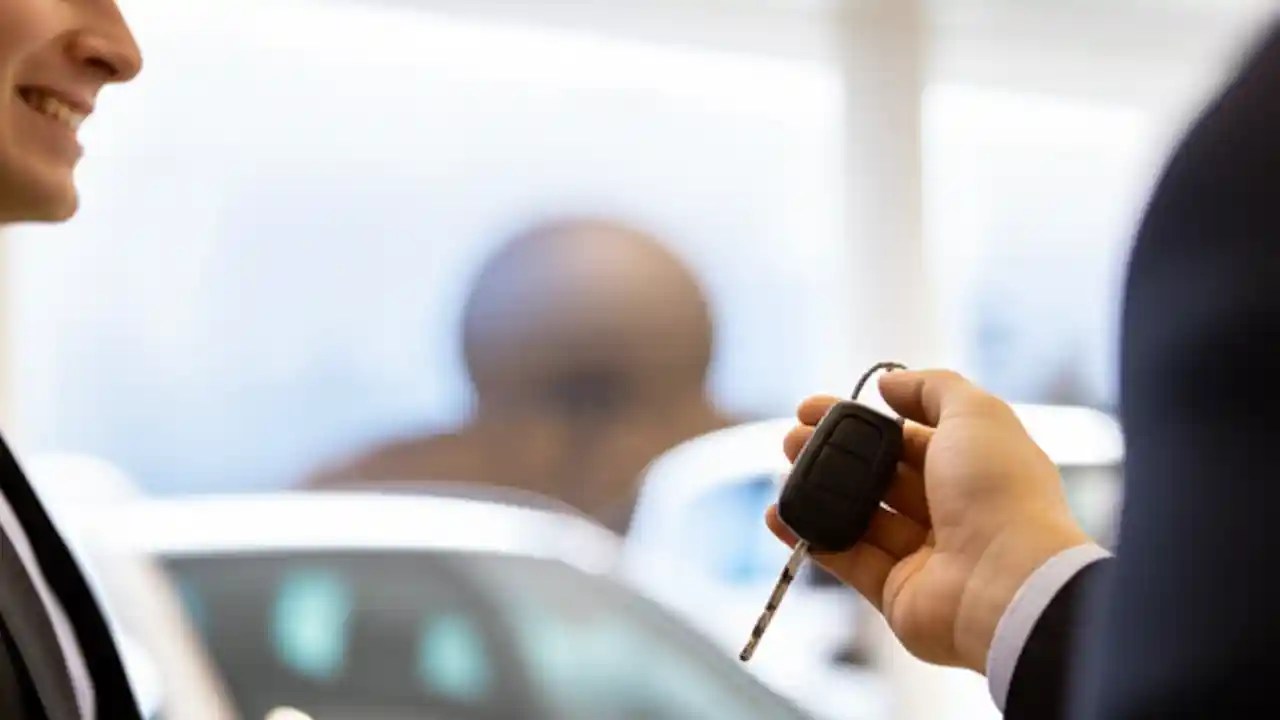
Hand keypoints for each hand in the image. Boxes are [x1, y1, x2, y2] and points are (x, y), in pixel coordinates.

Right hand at [767, 369, 1092, 672]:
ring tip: (784, 470)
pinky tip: (780, 516)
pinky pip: (846, 559)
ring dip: (819, 492)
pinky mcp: (896, 593)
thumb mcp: (976, 414)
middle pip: (880, 476)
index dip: (864, 421)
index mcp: (974, 468)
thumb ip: (932, 389)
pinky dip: (811, 538)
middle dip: (834, 454)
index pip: (909, 438)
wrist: (1008, 585)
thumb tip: (888, 384)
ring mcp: (923, 555)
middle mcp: (951, 510)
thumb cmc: (1000, 494)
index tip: (815, 408)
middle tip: (791, 438)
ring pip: (860, 516)